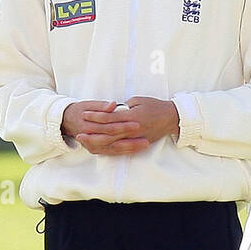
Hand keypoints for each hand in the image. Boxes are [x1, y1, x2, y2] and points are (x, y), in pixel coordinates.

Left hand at [61, 98, 176, 154]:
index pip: (110, 118)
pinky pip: (121, 149)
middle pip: (109, 133)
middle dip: (92, 133)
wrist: (171, 118)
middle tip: (79, 133)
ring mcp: (136, 138)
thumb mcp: (139, 100)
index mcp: (132, 116)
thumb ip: (124, 106)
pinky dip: (109, 149)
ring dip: (98, 143)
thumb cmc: (155, 106)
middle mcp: (133, 129)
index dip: (96, 117)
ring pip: (113, 143)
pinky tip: (100, 148)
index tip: (85, 115)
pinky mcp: (138, 143)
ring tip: (85, 142)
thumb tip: (112, 109)